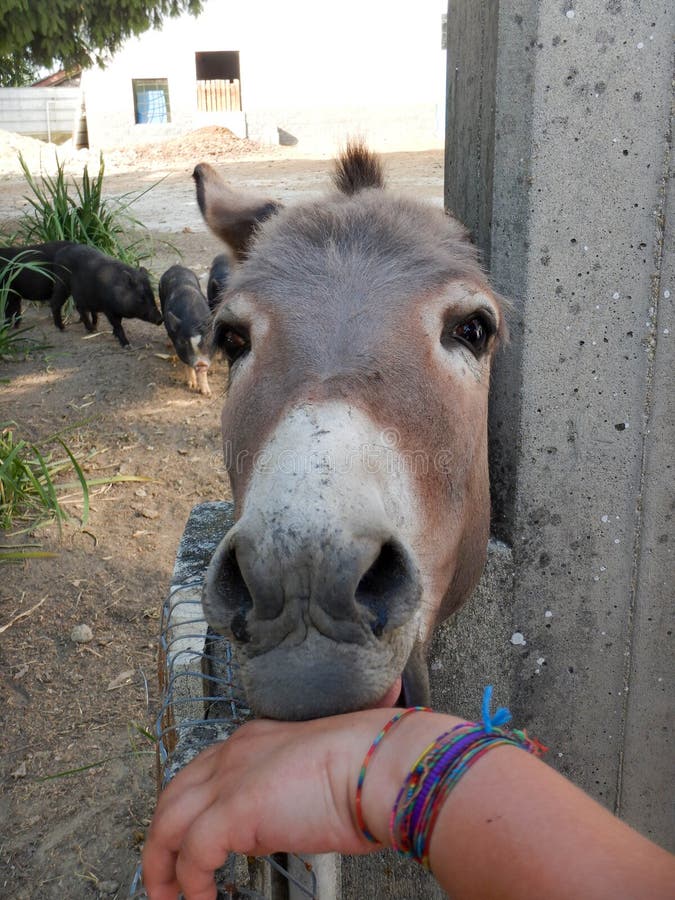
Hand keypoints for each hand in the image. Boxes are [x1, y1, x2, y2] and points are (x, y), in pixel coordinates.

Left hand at [141, 711, 407, 899]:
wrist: (378, 765)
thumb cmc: (363, 773)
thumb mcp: (308, 781)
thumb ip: (276, 802)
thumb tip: (262, 834)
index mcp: (251, 742)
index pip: (200, 776)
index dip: (189, 813)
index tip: (188, 846)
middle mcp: (233, 754)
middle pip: (172, 797)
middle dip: (161, 842)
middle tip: (164, 880)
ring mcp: (230, 778)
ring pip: (168, 822)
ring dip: (161, 866)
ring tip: (169, 898)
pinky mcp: (235, 808)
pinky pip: (192, 854)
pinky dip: (190, 884)